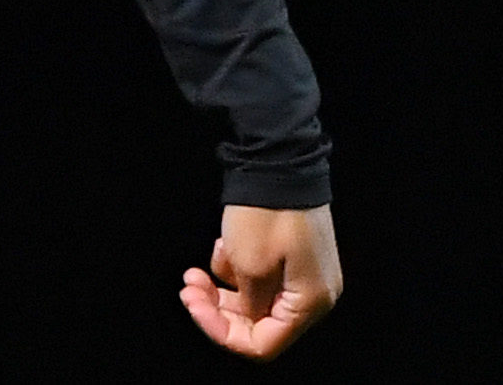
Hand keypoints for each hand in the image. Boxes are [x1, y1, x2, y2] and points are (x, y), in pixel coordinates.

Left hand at [180, 203, 340, 359]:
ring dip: (222, 287)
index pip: (263, 344)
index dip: (223, 332)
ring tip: (197, 268)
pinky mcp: (292, 253)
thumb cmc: (268, 211)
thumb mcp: (249, 265)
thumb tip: (248, 315)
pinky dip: (236, 265)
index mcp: (309, 303)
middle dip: (217, 308)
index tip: (195, 305)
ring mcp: (303, 272)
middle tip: (188, 287)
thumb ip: (247, 304)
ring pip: (254, 298)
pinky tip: (223, 243)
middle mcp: (313, 293)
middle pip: (257, 322)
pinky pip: (260, 274)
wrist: (279, 160)